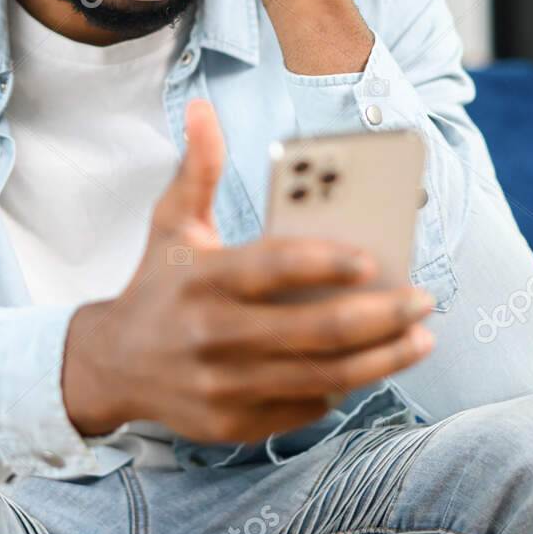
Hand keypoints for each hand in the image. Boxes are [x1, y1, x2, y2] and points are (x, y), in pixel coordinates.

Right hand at [61, 98, 435, 441]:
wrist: (110, 364)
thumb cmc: (158, 285)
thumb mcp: (171, 223)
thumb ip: (197, 169)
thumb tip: (202, 109)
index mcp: (202, 279)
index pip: (274, 268)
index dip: (327, 264)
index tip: (374, 258)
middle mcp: (211, 335)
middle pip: (313, 330)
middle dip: (380, 316)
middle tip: (422, 300)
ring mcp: (223, 386)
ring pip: (321, 376)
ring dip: (381, 359)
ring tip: (419, 338)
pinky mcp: (233, 424)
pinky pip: (305, 407)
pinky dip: (343, 388)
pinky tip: (373, 365)